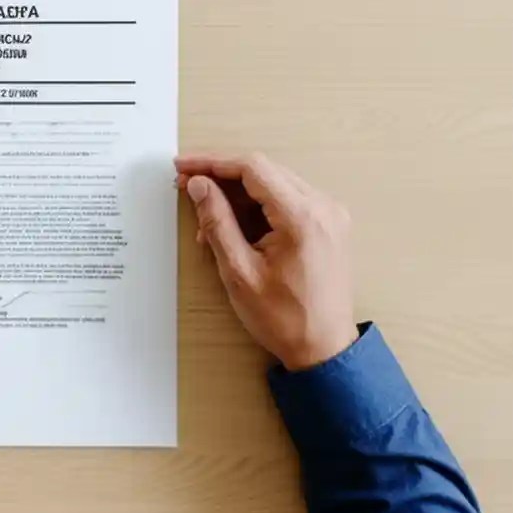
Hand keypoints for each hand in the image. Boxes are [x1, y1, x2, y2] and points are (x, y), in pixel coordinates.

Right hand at [175, 154, 356, 370]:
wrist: (324, 350)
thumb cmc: (284, 319)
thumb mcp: (239, 271)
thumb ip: (217, 221)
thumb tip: (199, 185)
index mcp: (302, 217)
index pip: (252, 168)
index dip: (212, 163)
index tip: (182, 166)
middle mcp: (322, 207)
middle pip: (264, 171)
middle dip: (222, 176)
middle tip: (186, 186)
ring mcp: (329, 214)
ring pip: (274, 183)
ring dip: (238, 194)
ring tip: (207, 220)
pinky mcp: (328, 224)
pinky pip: (288, 199)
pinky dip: (258, 206)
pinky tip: (234, 226)